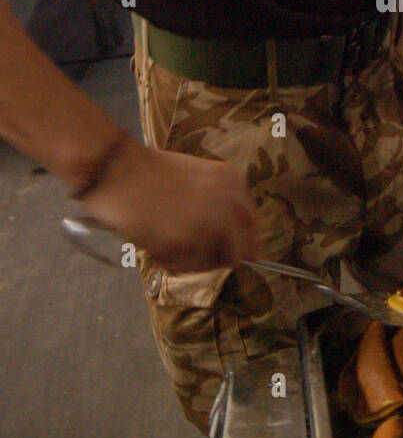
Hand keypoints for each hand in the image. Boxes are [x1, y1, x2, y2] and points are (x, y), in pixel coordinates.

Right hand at [81, 139, 258, 271]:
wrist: (117, 170)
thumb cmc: (148, 171)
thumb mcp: (198, 178)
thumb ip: (217, 203)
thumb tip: (228, 237)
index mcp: (234, 182)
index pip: (251, 226)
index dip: (237, 242)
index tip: (222, 250)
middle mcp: (231, 203)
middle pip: (241, 252)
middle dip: (218, 257)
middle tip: (190, 253)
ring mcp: (212, 224)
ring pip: (212, 264)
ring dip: (191, 261)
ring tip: (165, 242)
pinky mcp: (189, 242)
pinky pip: (185, 267)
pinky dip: (169, 261)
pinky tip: (153, 242)